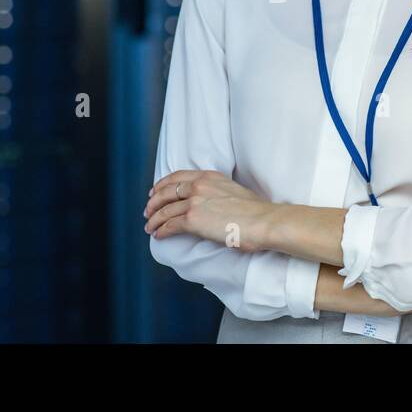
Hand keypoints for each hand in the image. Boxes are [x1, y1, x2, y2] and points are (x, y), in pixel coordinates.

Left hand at [144, 170, 273, 251]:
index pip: (177, 177)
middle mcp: (199, 186)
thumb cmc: (256, 212)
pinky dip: (161, 230)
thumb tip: (211, 205)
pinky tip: (158, 235)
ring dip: (154, 219)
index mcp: (209, 177)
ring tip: (150, 227)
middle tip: (148, 211)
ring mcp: (194, 202)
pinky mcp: (193, 220)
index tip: (155, 191)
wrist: (263, 221)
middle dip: (154, 203)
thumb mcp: (233, 191)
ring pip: (165, 210)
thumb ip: (217, 192)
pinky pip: (170, 225)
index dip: (162, 185)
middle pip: (166, 192)